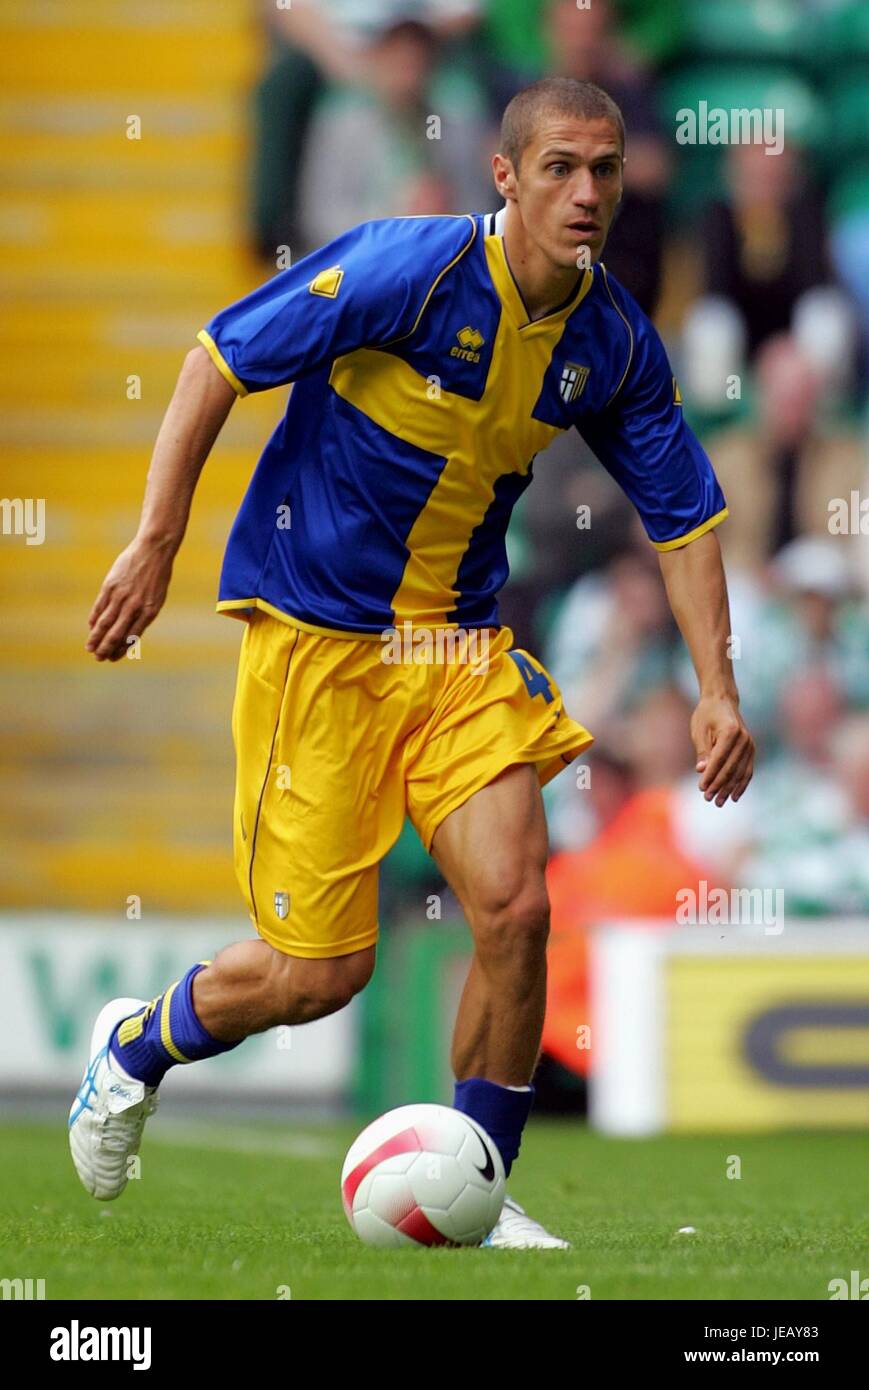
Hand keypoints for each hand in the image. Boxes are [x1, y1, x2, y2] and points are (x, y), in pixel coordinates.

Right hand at [86, 536, 173, 661]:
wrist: (153, 550)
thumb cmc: (156, 575)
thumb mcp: (156, 597)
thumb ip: (142, 614)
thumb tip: (127, 631)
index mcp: (149, 612)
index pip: (132, 637)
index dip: (120, 650)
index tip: (112, 658)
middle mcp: (134, 607)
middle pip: (116, 633)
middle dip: (106, 648)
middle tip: (98, 658)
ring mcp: (121, 596)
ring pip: (105, 622)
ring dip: (96, 637)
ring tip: (90, 648)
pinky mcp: (111, 586)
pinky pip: (100, 606)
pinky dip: (95, 618)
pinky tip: (91, 626)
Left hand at [691, 694, 754, 805]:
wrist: (722, 701)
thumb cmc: (707, 715)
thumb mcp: (699, 730)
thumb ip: (703, 751)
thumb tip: (701, 771)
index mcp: (730, 732)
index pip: (719, 759)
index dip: (710, 775)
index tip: (701, 788)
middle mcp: (744, 739)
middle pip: (731, 768)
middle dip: (719, 785)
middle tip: (708, 798)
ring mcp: (750, 745)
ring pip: (740, 772)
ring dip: (730, 789)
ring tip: (719, 802)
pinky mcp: (751, 749)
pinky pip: (748, 770)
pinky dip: (741, 784)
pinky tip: (734, 796)